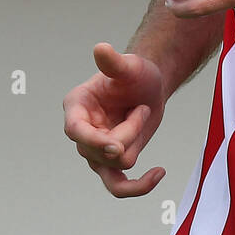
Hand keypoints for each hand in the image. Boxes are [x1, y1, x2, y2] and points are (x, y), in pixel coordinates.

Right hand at [63, 42, 166, 196]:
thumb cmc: (135, 73)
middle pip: (103, 151)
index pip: (75, 132)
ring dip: (137, 141)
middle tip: (142, 106)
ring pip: (116, 166)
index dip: (94, 141)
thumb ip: (114, 62)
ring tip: (143, 113)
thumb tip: (101, 48)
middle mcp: (81, 132)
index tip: (117, 145)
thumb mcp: (129, 66)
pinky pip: (119, 187)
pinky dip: (138, 186)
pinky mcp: (114, 162)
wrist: (149, 86)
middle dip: (129, 132)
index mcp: (77, 107)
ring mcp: (96, 150)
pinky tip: (159, 172)